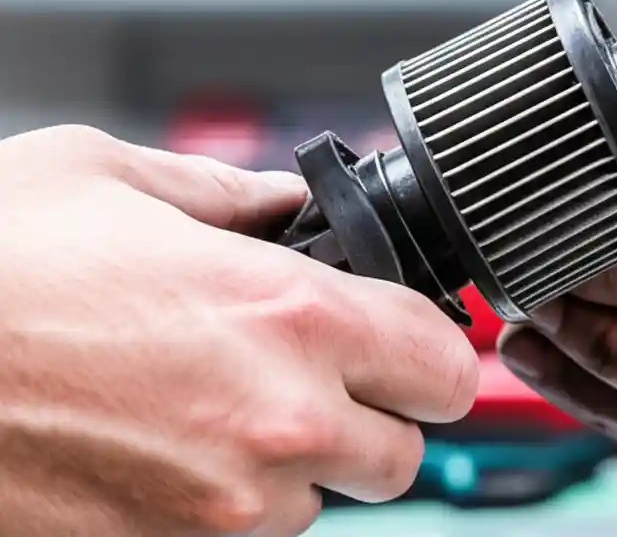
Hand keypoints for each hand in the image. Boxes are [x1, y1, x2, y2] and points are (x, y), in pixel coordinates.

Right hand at [0, 126, 477, 535]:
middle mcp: (275, 423)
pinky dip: (228, 497)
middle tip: (317, 372)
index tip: (406, 338)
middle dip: (374, 414)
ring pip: (322, 501)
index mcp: (288, 315)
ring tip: (217, 401)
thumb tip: (285, 200)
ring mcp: (218, 505)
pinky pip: (240, 534)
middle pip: (404, 452)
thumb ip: (230, 192)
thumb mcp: (110, 177)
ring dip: (297, 461)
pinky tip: (166, 440)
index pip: (444, 363)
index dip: (431, 349)